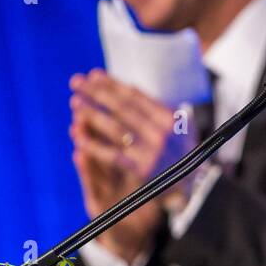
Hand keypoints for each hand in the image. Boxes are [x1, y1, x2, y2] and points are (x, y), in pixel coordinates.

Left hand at [69, 70, 198, 262]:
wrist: (190, 189)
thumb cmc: (179, 154)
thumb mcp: (178, 127)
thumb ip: (156, 109)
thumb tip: (126, 88)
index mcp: (169, 117)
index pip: (135, 96)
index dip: (112, 84)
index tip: (93, 75)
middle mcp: (162, 132)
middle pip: (122, 108)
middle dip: (97, 92)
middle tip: (76, 82)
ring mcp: (152, 151)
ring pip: (115, 128)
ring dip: (93, 113)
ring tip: (75, 102)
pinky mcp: (142, 171)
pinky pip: (113, 155)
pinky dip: (95, 146)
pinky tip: (79, 137)